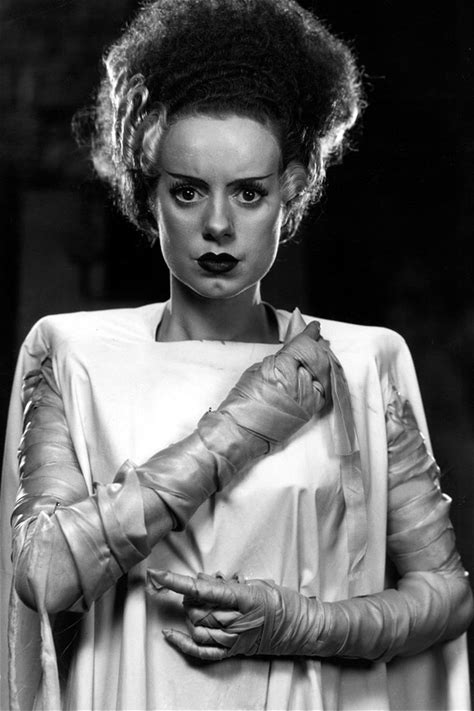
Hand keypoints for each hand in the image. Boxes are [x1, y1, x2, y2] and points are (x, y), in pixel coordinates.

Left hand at [147, 568, 324, 659]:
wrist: (305, 629)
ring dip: (191, 614)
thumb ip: (228, 583)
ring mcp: (234, 640)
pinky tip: (170, 635)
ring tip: (204, 604)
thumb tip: (203, 580)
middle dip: (190, 596)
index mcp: (244, 599)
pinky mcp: (234, 652)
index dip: (176, 582)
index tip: (157, 574)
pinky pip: (202, 653)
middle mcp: (237, 621)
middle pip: (196, 609)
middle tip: (202, 587)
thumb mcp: (258, 583)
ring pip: (197, 628)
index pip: (202, 590)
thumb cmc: (285, 602)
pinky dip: (182, 644)